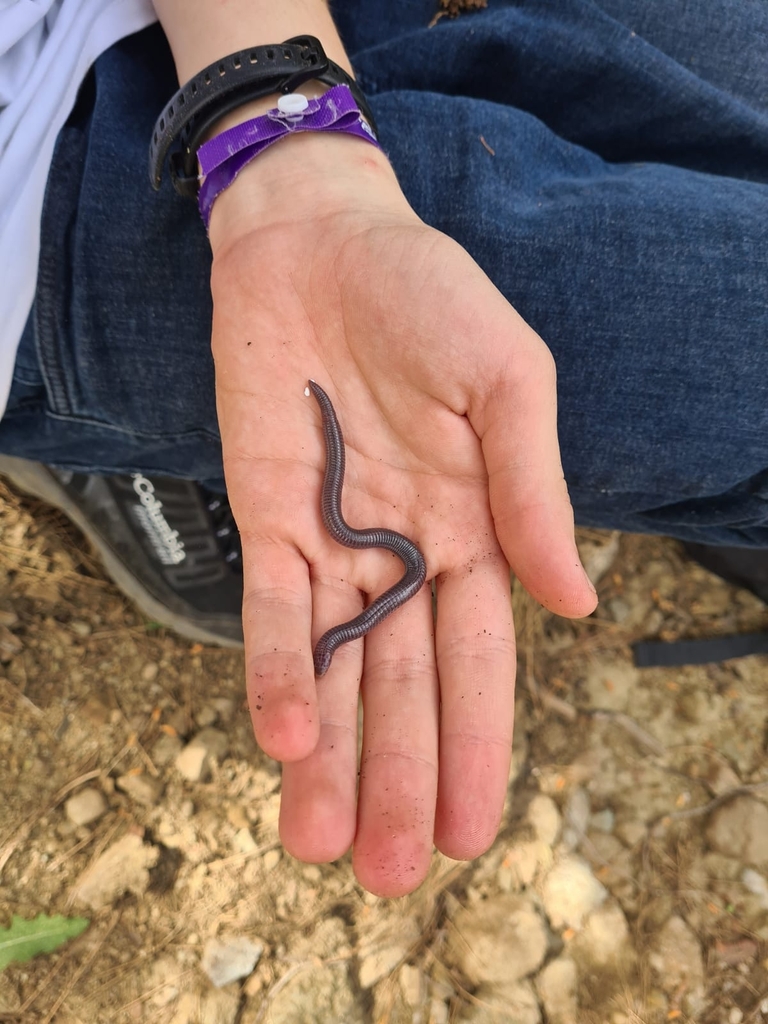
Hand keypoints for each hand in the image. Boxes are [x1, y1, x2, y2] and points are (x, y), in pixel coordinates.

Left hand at [209, 133, 596, 895]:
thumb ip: (535, 492)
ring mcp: (332, 540)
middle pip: (402, 682)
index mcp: (475, 527)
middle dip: (397, 773)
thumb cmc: (430, 296)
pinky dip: (276, 670)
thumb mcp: (508, 381)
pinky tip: (283, 739)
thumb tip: (579, 603)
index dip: (474, 743)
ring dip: (329, 753)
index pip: (480, 658)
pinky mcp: (267, 515)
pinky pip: (272, 607)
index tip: (469, 830)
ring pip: (334, 666)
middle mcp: (404, 551)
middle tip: (389, 872)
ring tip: (322, 843)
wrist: (320, 239)